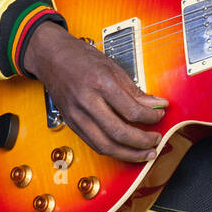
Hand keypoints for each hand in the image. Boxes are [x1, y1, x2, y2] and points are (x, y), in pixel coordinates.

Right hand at [22, 21, 168, 162]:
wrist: (52, 58)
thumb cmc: (81, 58)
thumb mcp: (113, 68)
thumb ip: (134, 91)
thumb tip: (155, 105)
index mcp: (100, 83)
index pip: (131, 110)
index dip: (150, 117)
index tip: (159, 115)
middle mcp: (86, 102)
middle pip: (118, 133)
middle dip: (142, 142)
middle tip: (156, 141)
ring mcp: (76, 115)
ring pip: (105, 145)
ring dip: (129, 154)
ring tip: (145, 153)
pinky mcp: (71, 124)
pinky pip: (94, 143)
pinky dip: (113, 150)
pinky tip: (125, 149)